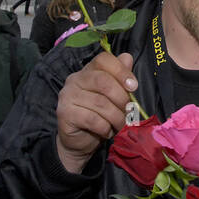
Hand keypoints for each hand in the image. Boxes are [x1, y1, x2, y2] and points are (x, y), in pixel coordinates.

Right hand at [56, 51, 137, 172]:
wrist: (80, 141)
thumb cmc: (99, 116)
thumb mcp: (113, 97)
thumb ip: (119, 78)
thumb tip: (127, 58)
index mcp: (88, 71)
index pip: (103, 60)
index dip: (121, 71)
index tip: (133, 86)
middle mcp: (75, 80)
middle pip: (103, 81)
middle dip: (121, 98)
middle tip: (129, 111)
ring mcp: (67, 96)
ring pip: (100, 103)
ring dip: (116, 117)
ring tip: (120, 125)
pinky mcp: (65, 114)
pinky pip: (92, 119)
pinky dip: (105, 128)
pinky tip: (107, 131)